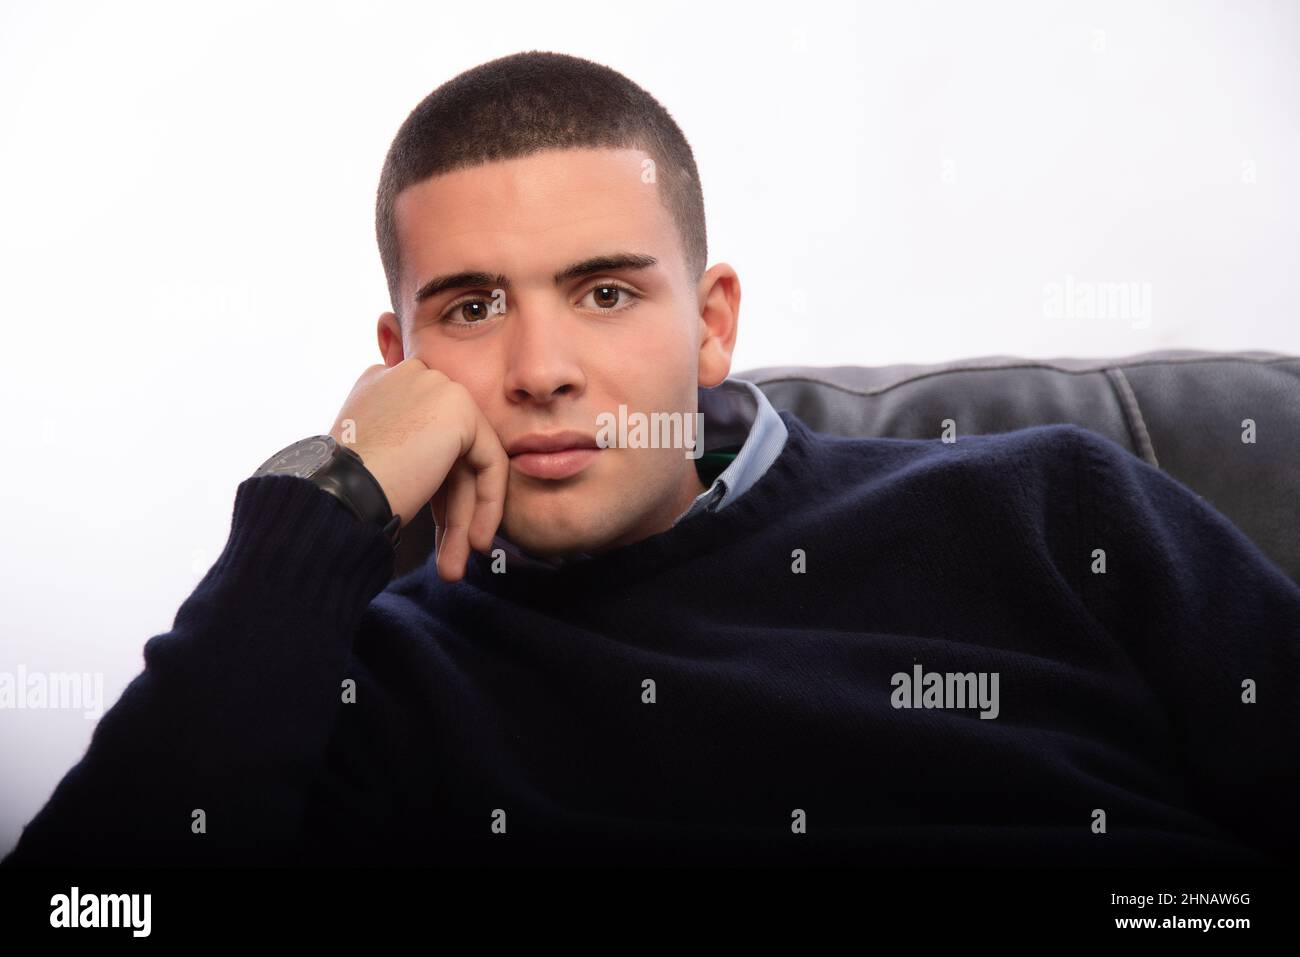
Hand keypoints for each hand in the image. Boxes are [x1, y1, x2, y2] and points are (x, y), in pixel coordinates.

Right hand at [328, 357, 507, 581]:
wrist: (336, 492)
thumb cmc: (341, 490)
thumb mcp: (372, 459)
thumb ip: (407, 451)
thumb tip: (438, 475)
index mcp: (382, 383)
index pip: (426, 436)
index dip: (435, 488)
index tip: (433, 527)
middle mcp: (411, 375)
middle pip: (449, 451)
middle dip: (451, 509)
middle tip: (449, 556)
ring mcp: (436, 385)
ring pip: (469, 461)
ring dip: (465, 518)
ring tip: (455, 567)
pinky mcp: (459, 408)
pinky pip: (490, 462)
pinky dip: (488, 504)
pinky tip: (475, 541)